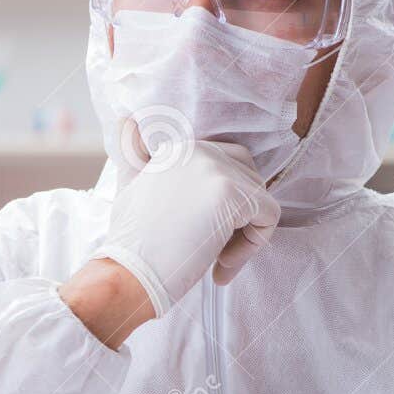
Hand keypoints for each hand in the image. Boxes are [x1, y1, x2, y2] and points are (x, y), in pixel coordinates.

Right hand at [93, 121, 280, 317]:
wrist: (127, 273)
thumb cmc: (131, 244)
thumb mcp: (128, 187)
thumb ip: (134, 155)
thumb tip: (125, 121)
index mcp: (178, 149)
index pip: (227, 166)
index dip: (223, 207)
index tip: (202, 238)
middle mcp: (198, 150)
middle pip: (250, 177)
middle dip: (242, 216)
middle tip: (217, 252)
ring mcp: (216, 169)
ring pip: (261, 199)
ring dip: (246, 236)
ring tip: (216, 262)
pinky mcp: (232, 192)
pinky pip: (268, 217)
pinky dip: (253, 246)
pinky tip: (221, 266)